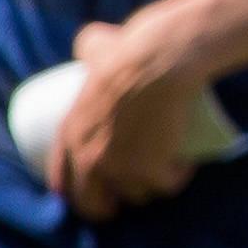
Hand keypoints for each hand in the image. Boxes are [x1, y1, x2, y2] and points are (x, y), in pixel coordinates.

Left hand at [51, 20, 205, 219]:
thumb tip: (89, 42)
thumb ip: (88, 46)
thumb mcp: (95, 46)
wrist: (159, 61)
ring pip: (138, 195)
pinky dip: (178, 178)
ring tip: (165, 168)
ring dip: (150, 187)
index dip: (76, 192)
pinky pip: (167, 186)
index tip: (95, 191)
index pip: (63, 180)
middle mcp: (88, 159)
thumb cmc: (128, 50)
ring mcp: (120, 169)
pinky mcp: (151, 171)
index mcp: (70, 135)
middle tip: (133, 189)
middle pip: (94, 204)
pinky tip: (184, 167)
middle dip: (111, 205)